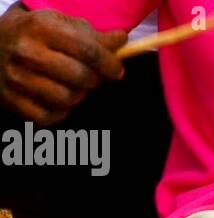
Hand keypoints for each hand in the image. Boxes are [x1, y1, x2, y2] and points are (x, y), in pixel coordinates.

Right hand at [0, 3, 126, 124]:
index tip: (117, 70)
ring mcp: (15, 78)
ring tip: (74, 86)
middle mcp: (26, 52)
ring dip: (78, 96)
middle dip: (94, 80)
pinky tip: (58, 98)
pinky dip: (60, 111)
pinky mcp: (10, 100)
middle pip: (81, 77)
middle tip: (93, 77)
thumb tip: (121, 40)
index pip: (88, 51)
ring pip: (67, 99)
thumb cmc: (32, 33)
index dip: (110, 64)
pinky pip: (49, 117)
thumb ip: (90, 34)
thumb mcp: (57, 23)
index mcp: (40, 27)